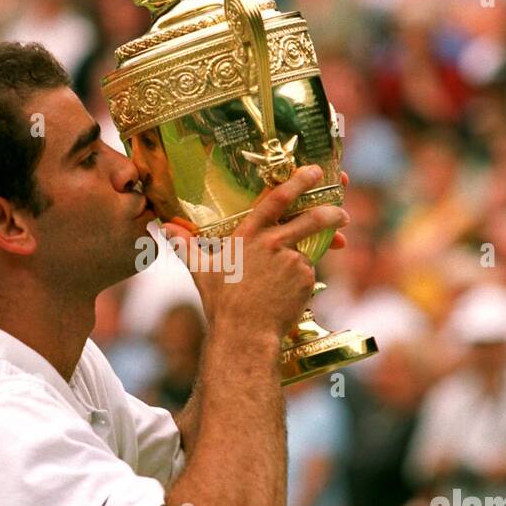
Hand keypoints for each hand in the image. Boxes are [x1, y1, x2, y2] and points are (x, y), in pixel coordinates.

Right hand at [161, 164, 349, 337]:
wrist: (245, 333)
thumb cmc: (221, 302)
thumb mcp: (201, 270)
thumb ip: (186, 246)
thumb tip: (164, 227)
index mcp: (249, 235)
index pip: (277, 199)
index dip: (297, 181)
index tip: (313, 171)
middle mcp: (273, 243)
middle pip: (311, 219)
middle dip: (331, 212)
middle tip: (342, 212)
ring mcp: (292, 261)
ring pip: (308, 250)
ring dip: (312, 255)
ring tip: (312, 264)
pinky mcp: (305, 279)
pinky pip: (309, 273)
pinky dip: (303, 279)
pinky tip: (288, 294)